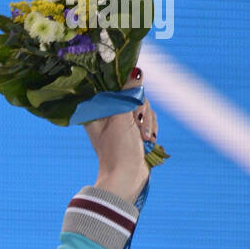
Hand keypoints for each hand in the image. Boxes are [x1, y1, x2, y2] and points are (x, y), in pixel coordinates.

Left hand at [83, 69, 156, 204]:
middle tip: (137, 125)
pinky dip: (151, 129)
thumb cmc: (118, 149)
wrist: (126, 178)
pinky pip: (149, 120)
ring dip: (148, 122)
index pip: (114, 87)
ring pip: (144, 107)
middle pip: (133, 95)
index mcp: (98, 111)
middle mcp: (109, 115)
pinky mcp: (135, 132)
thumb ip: (128, 92)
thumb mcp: (121, 117)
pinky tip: (148, 141)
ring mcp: (123, 124)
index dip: (127, 90)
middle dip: (141, 110)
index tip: (132, 102)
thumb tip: (137, 70)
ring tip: (144, 138)